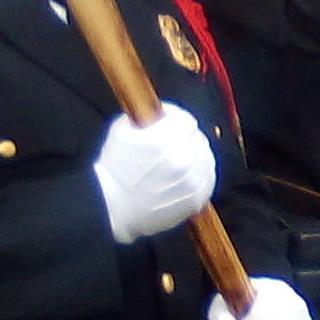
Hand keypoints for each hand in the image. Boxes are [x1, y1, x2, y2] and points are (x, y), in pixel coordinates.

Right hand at [94, 105, 215, 243]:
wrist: (111, 208)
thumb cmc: (113, 171)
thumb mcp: (122, 130)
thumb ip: (145, 115)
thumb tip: (162, 112)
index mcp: (165, 138)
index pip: (187, 119)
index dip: (176, 119)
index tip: (170, 123)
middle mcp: (182, 158)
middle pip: (198, 137)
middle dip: (185, 138)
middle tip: (172, 144)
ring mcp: (191, 180)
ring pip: (206, 158)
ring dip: (194, 156)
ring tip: (178, 161)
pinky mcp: (195, 199)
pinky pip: (209, 180)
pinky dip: (201, 176)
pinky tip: (187, 176)